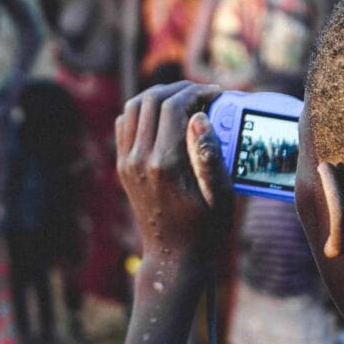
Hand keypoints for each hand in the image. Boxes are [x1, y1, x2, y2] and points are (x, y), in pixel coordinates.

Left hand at [115, 81, 231, 262]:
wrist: (173, 255)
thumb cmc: (204, 229)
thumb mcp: (220, 197)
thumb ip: (211, 156)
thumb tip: (199, 117)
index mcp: (165, 164)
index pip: (173, 106)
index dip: (197, 92)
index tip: (217, 94)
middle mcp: (139, 159)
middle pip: (151, 100)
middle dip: (179, 89)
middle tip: (203, 93)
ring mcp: (127, 162)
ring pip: (133, 107)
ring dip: (159, 96)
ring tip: (185, 100)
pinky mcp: (123, 166)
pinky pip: (125, 124)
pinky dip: (142, 112)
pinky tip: (165, 118)